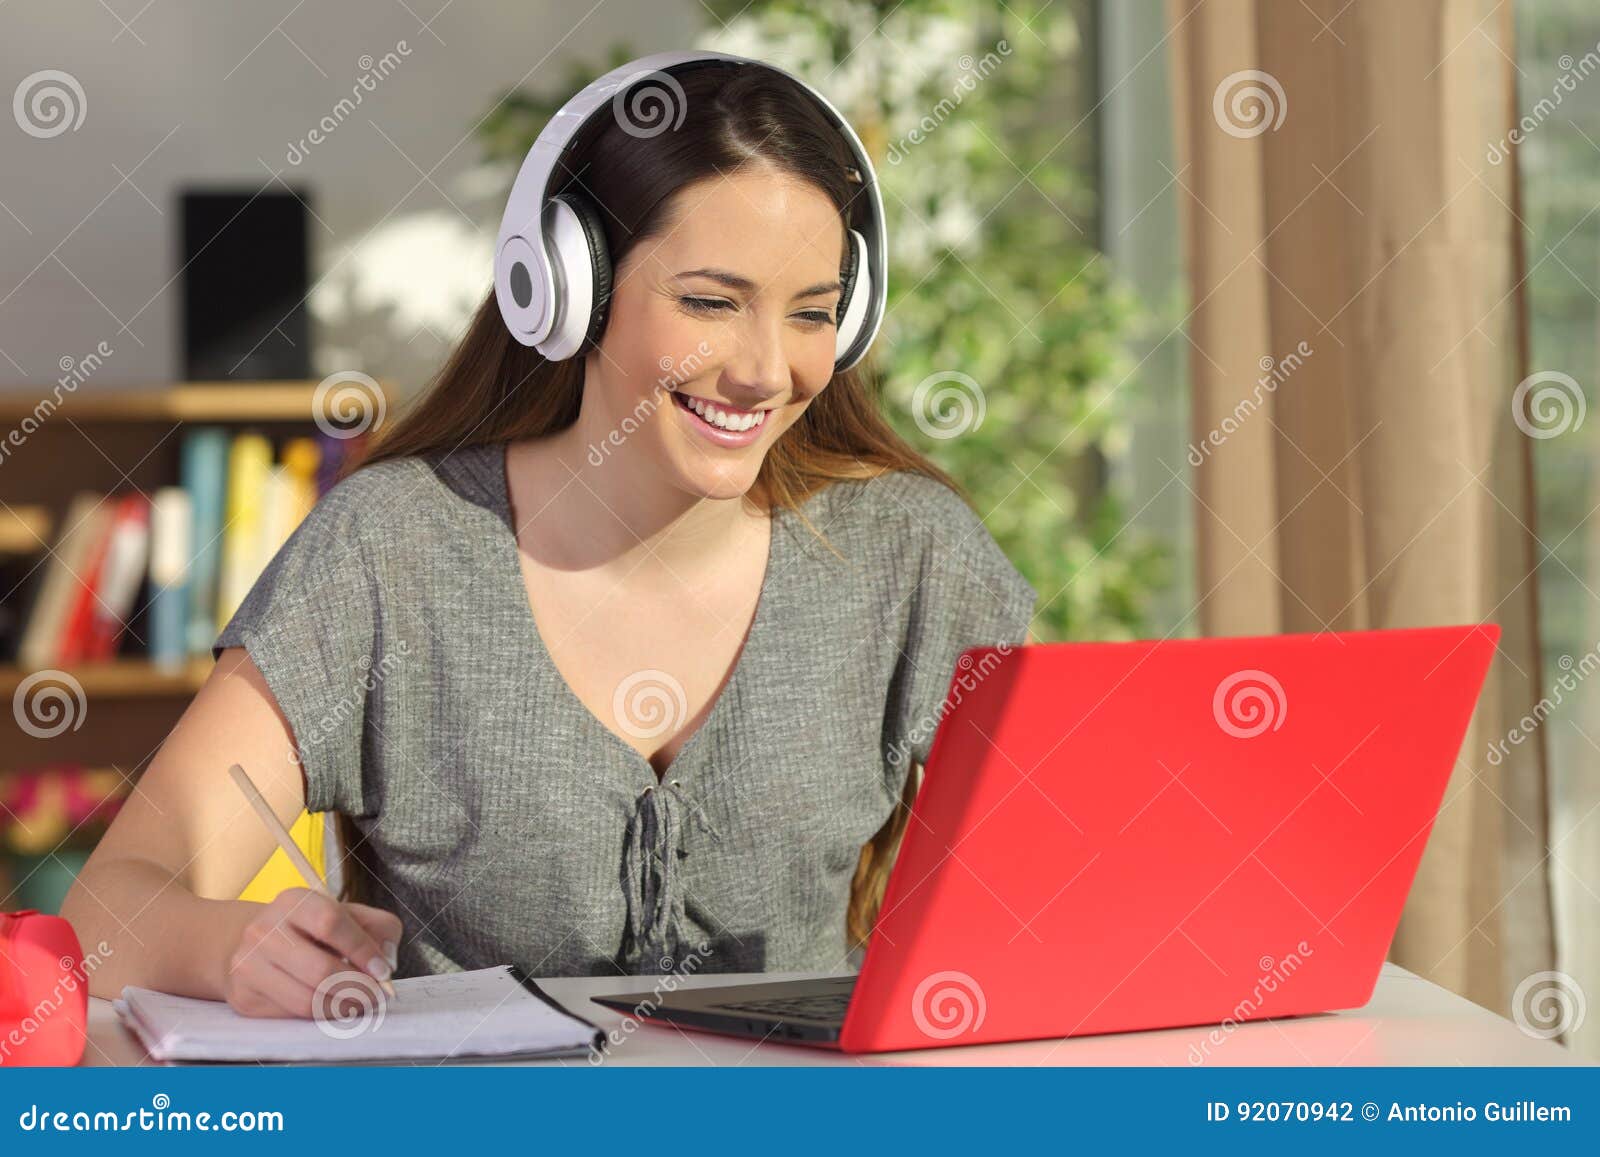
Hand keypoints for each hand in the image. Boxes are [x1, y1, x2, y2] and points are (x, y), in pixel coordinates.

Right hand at [222, 888, 401, 1018]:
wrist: (256, 944)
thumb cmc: (313, 930)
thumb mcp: (347, 914)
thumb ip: (378, 928)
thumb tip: (387, 960)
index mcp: (293, 901)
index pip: (331, 923)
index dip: (363, 950)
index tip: (383, 970)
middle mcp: (263, 930)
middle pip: (319, 969)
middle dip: (357, 987)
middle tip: (375, 994)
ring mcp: (248, 965)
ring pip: (306, 1000)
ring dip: (342, 1007)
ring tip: (358, 1002)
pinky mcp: (244, 996)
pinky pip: (291, 1015)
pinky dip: (320, 1015)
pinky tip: (332, 1005)